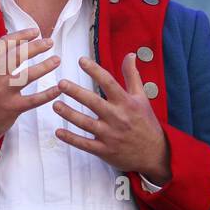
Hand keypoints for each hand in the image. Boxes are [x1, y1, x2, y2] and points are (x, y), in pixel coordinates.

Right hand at [0, 26, 62, 151]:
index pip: (3, 45)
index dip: (20, 36)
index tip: (34, 32)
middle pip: (16, 57)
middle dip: (35, 47)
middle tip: (49, 41)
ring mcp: (3, 93)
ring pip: (27, 76)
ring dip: (45, 66)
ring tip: (57, 59)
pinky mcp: (12, 108)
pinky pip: (34, 100)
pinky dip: (48, 94)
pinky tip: (59, 88)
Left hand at [52, 53, 171, 184]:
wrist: (154, 153)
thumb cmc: (146, 123)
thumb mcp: (142, 98)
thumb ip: (132, 76)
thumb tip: (130, 55)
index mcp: (126, 103)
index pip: (108, 82)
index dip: (95, 70)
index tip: (81, 60)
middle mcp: (117, 117)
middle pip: (93, 102)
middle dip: (76, 92)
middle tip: (61, 83)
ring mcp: (110, 135)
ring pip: (86, 123)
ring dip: (69, 114)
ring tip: (55, 105)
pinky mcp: (104, 150)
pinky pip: (85, 144)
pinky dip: (71, 139)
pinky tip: (59, 132)